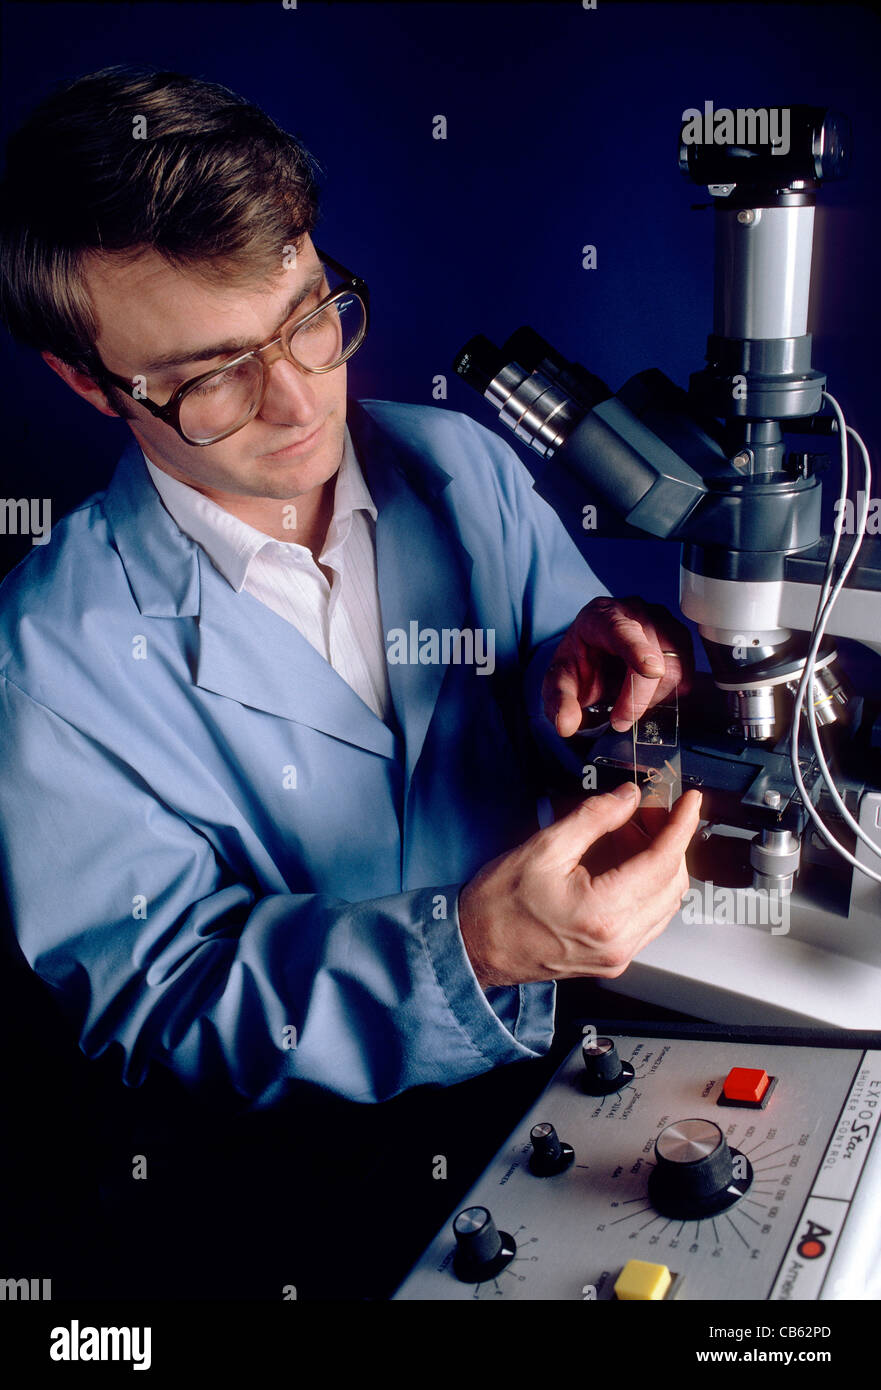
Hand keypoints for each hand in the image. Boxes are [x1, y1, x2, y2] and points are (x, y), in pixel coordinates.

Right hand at [458, 782, 701, 986]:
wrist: (476, 947)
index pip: (663, 862)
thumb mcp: (544, 848)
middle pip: (672, 883)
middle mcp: (618, 941)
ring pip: (665, 903)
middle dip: (668, 842)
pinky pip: (649, 919)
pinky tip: (624, 864)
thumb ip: (594, 818)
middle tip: (647, 813)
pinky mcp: (613, 959)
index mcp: (602, 913)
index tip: (689, 802)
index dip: (681, 826)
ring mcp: (618, 955)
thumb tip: (628, 798)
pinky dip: (647, 887)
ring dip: (659, 865)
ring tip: (631, 835)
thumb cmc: (498, 905)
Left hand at [542, 595, 693, 735]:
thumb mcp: (560, 680)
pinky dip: (669, 691)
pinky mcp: (678, 635)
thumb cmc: (581, 659)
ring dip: (654, 696)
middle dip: (637, 698)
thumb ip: (559, 701)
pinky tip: (647, 691)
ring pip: (674, 666)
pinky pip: (685, 671)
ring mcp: (661, 620)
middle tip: (620, 720)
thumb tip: (565, 725)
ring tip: (631, 700)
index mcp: (601, 616)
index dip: (638, 650)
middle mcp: (635, 611)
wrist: (596, 649)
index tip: (651, 671)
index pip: (622, 631)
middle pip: (653, 657)